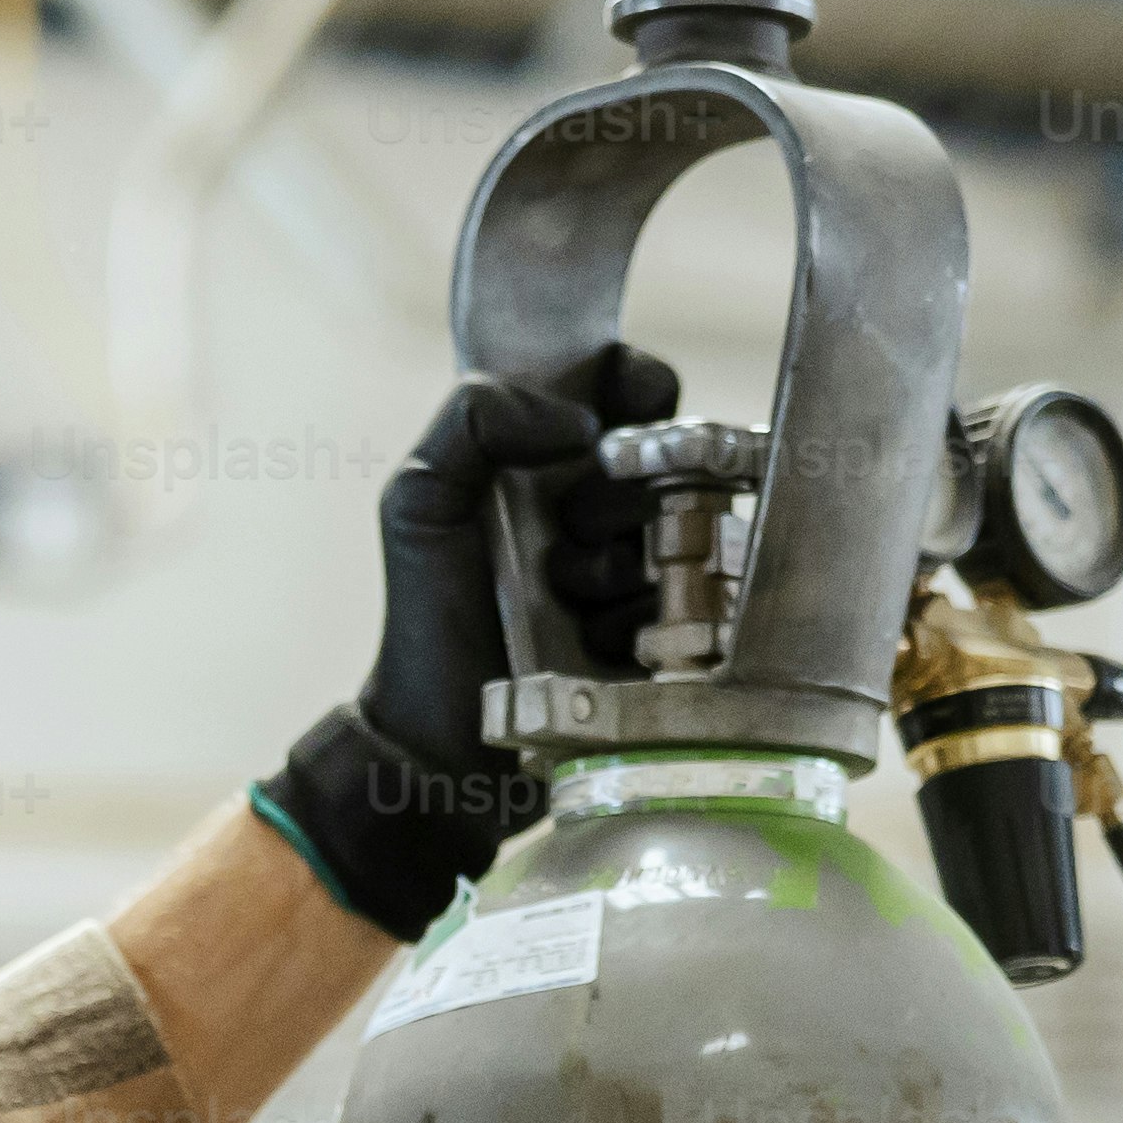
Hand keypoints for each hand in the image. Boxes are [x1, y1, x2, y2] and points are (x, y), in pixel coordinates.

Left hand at [260, 356, 675, 939]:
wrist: (446, 737)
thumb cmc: (430, 612)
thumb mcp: (421, 499)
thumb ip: (473, 420)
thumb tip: (576, 421)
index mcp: (557, 459)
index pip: (636, 385)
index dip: (639, 385)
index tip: (611, 418)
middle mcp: (612, 504)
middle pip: (677, 454)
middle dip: (623, 490)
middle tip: (570, 528)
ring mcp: (649, 566)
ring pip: (691, 528)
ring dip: (626, 563)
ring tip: (566, 600)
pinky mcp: (678, 631)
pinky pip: (701, 600)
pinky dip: (643, 618)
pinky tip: (593, 645)